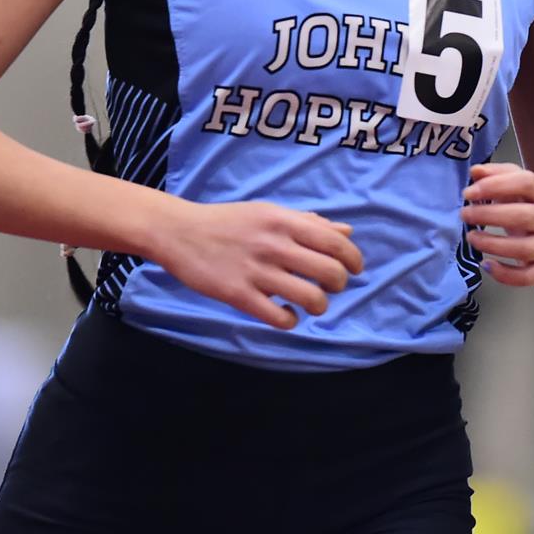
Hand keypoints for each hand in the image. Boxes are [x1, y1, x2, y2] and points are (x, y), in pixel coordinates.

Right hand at [154, 199, 362, 329]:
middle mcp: (274, 244)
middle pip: (330, 272)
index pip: (335, 243)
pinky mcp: (238, 295)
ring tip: (310, 304)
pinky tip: (286, 315)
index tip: (354, 269)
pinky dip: (291, 321)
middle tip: (330, 287)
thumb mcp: (268, 212)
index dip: (354, 260)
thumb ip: (307, 223)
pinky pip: (279, 318)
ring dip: (319, 306)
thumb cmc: (228, 221)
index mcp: (284, 221)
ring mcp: (256, 271)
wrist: (179, 232)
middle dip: (339, 285)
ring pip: (311, 298)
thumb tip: (346, 232)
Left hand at [461, 162, 533, 286]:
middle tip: (464, 215)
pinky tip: (485, 264)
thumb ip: (495, 175)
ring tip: (471, 237)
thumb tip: (475, 171)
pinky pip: (527, 277)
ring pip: (523, 249)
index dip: (495, 185)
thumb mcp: (515, 186)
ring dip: (492, 244)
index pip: (525, 182)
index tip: (469, 193)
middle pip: (522, 217)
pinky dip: (504, 274)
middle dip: (488, 216)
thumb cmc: (528, 207)